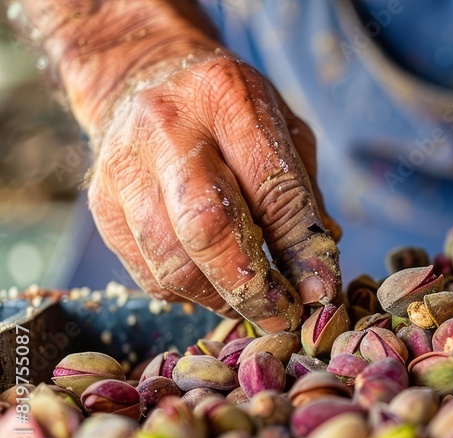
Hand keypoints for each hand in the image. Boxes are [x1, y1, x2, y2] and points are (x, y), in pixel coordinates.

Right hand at [87, 49, 341, 331]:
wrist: (144, 79)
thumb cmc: (230, 114)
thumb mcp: (282, 131)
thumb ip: (302, 197)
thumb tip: (318, 275)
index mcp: (228, 99)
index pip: (272, 189)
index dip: (300, 249)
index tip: (321, 292)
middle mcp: (167, 129)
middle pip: (207, 228)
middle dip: (251, 285)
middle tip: (282, 315)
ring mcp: (125, 167)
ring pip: (171, 261)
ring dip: (219, 298)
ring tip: (254, 307)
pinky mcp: (102, 204)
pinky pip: (147, 272)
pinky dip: (187, 293)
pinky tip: (213, 288)